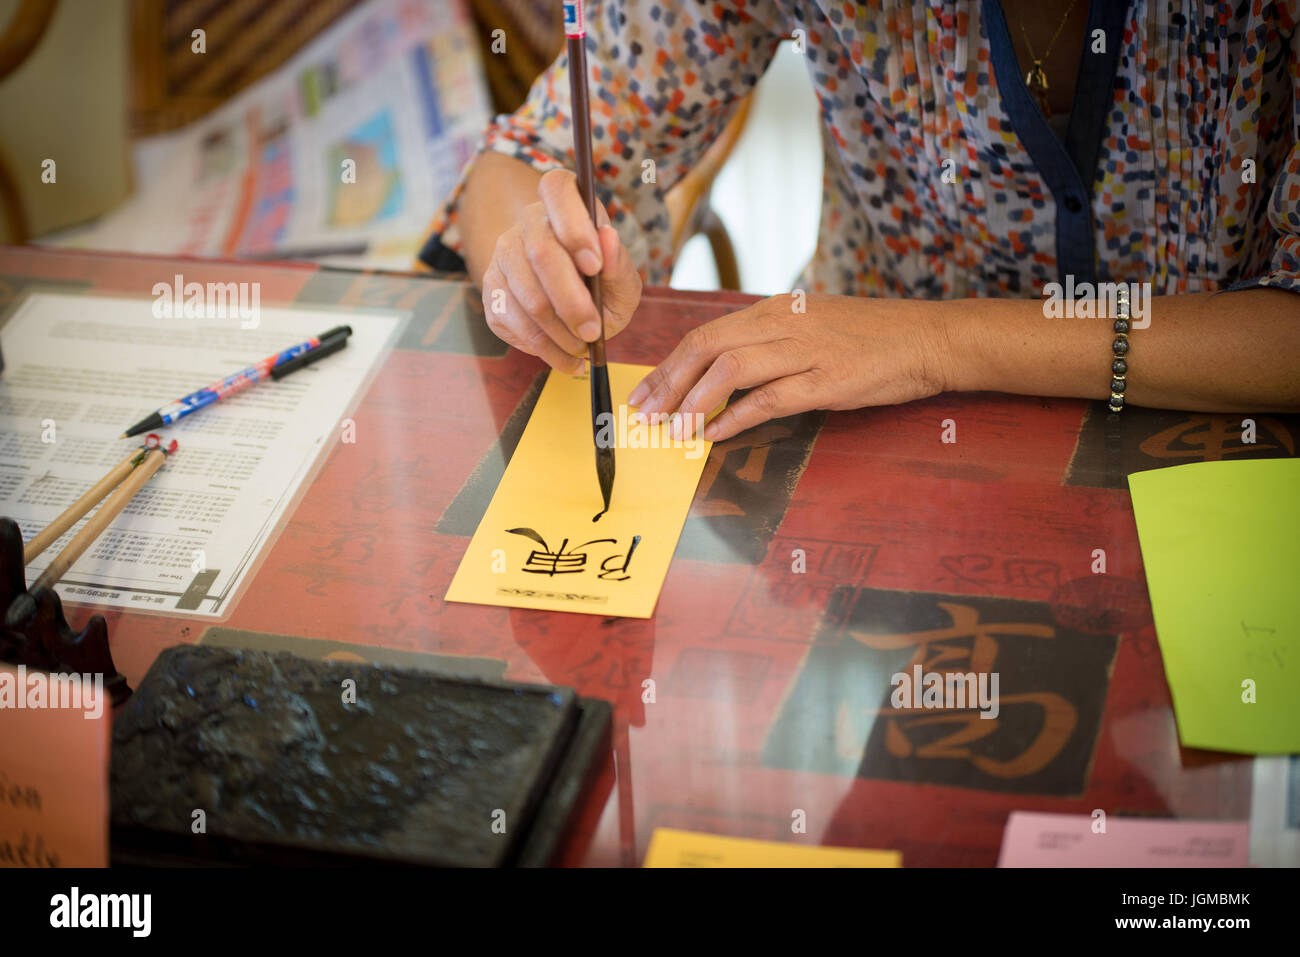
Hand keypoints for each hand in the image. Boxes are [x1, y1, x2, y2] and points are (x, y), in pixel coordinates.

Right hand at [480, 168, 641, 371]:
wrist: (570, 308)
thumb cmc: (599, 286)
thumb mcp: (621, 280)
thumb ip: (619, 264)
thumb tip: (608, 238)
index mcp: (563, 206)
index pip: (558, 190)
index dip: (574, 226)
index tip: (593, 265)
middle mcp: (528, 225)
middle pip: (542, 254)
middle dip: (572, 301)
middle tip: (594, 332)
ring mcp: (504, 257)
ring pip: (528, 296)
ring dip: (560, 332)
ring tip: (583, 348)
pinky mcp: (491, 292)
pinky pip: (514, 323)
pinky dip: (545, 348)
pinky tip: (565, 356)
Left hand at [627, 294, 952, 440]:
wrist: (927, 338)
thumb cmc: (869, 336)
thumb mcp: (810, 324)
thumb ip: (768, 341)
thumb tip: (722, 370)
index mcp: (774, 309)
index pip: (705, 334)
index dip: (668, 366)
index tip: (644, 393)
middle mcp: (783, 323)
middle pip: (706, 347)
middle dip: (667, 384)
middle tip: (643, 415)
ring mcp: (805, 351)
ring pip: (730, 369)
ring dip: (693, 402)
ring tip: (672, 429)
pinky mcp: (827, 381)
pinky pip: (769, 399)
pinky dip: (735, 418)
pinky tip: (714, 435)